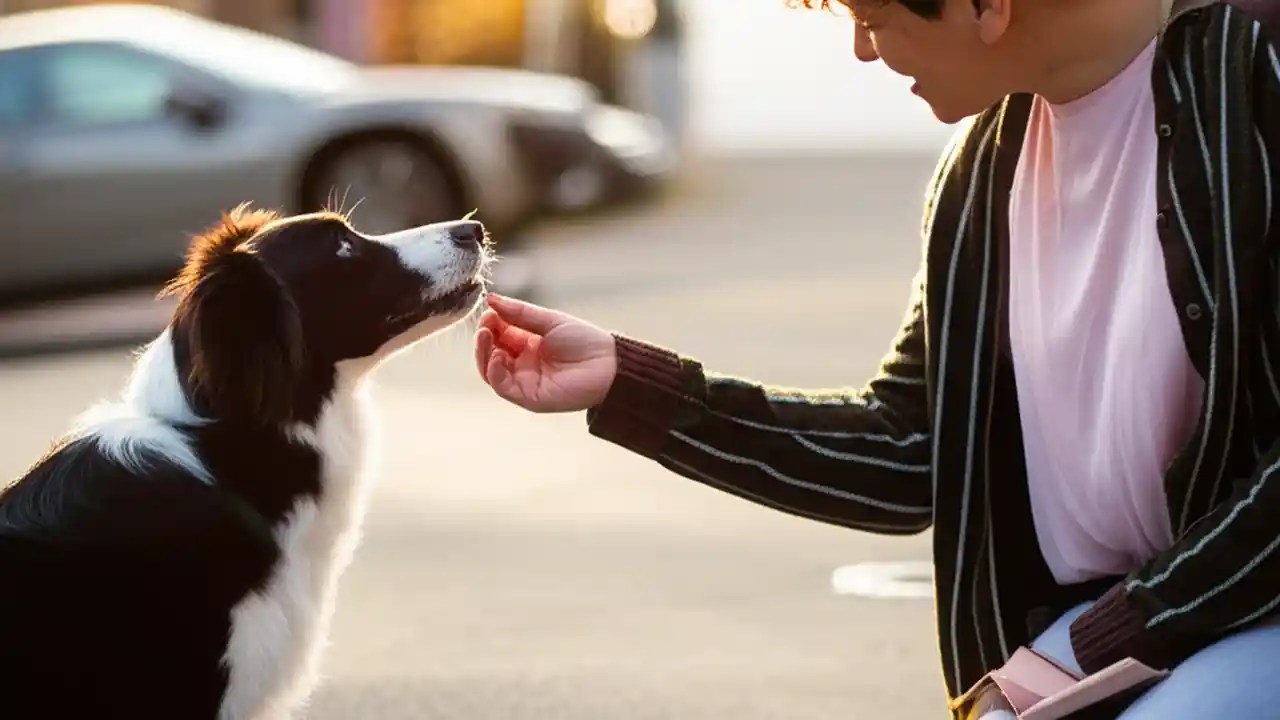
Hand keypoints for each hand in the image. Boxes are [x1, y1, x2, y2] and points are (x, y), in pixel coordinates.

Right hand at [474, 294, 618, 412]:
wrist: (608, 365)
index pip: (497, 334)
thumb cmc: (584, 341)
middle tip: (484, 325)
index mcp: (527, 343)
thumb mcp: (549, 321)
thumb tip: (490, 298)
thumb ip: (519, 312)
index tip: (489, 311)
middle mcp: (523, 363)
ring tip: (485, 336)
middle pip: (490, 352)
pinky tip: (496, 356)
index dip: (490, 323)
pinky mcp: (528, 397)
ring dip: (483, 353)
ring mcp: (524, 380)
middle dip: (483, 338)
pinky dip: (494, 371)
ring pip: (491, 371)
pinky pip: (502, 386)